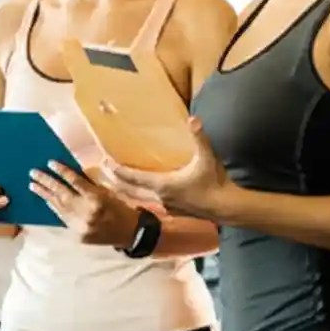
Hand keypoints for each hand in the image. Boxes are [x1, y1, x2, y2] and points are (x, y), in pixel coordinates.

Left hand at [29, 161, 136, 245]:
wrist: (129, 233)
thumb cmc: (119, 208)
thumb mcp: (107, 192)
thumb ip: (88, 185)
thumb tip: (68, 174)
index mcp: (97, 198)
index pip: (75, 181)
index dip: (62, 171)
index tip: (50, 163)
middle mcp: (86, 212)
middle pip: (62, 194)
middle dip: (47, 182)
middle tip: (33, 173)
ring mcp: (80, 225)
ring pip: (58, 207)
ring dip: (45, 195)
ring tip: (33, 185)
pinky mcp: (77, 235)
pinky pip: (63, 219)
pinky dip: (54, 208)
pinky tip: (46, 200)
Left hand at [111, 117, 234, 219]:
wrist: (228, 208)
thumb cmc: (216, 182)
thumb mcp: (207, 157)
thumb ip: (200, 137)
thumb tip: (193, 119)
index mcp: (163, 185)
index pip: (134, 178)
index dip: (118, 170)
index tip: (104, 162)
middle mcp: (160, 197)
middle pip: (129, 190)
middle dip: (114, 180)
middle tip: (101, 170)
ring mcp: (166, 206)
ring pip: (138, 199)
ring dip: (124, 191)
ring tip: (113, 182)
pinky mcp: (174, 211)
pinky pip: (149, 204)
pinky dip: (139, 198)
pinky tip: (139, 194)